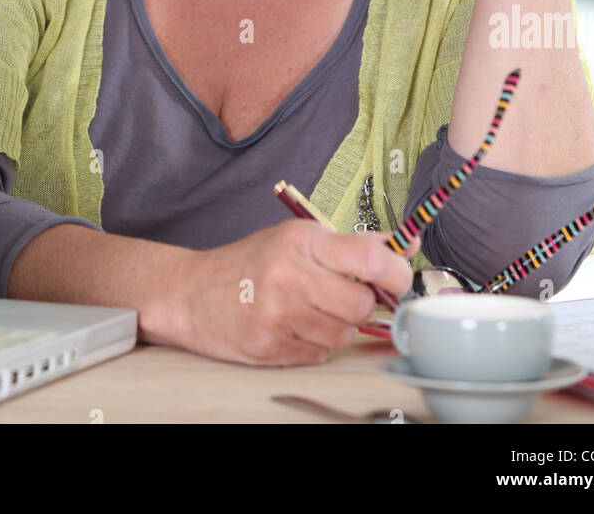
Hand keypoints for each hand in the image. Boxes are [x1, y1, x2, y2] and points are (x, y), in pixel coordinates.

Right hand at [175, 219, 420, 365]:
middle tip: (344, 297)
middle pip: (361, 305)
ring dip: (337, 327)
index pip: (369, 259)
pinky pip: (318, 354)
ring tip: (311, 310)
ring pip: (343, 334)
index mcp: (301, 240)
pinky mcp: (268, 346)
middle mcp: (289, 274)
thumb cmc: (248, 263)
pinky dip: (313, 344)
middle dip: (362, 306)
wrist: (190, 293)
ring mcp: (278, 314)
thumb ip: (350, 244)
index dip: (396, 273)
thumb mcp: (295, 238)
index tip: (398, 279)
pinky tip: (292, 326)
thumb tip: (402, 245)